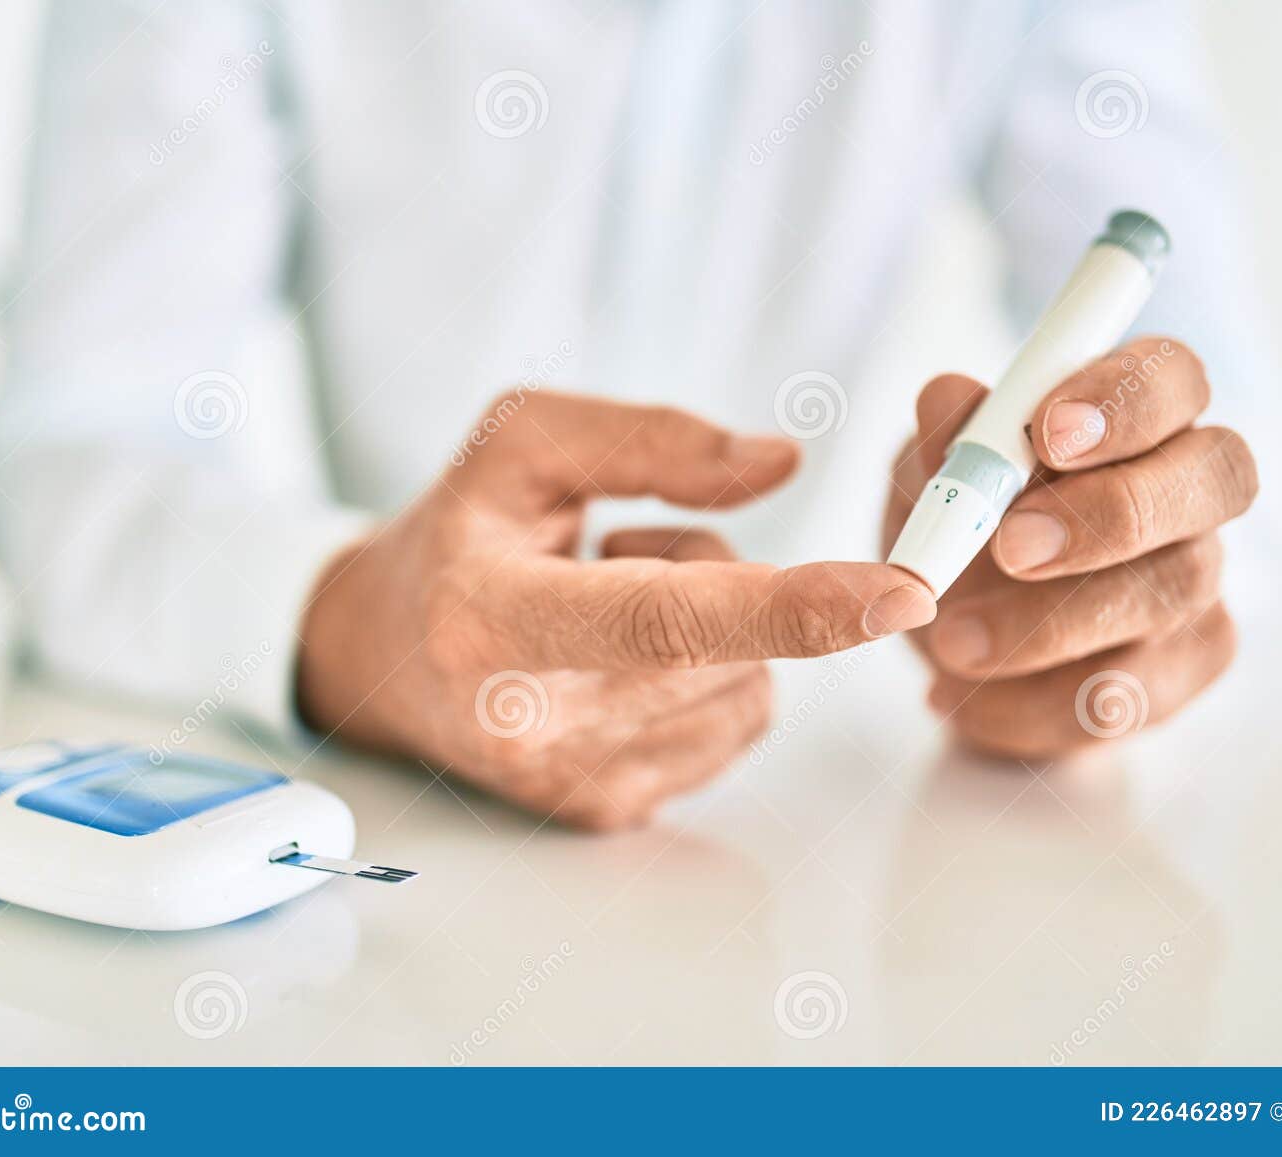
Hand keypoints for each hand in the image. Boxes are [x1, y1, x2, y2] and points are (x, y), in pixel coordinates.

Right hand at [299, 390, 936, 828]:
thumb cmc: (459, 534)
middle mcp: (530, 725)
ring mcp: (572, 784)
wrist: (382, 657)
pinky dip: (711, 678)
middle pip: (723, 650)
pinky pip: (734, 727)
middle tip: (617, 553)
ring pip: (749, 689)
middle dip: (720, 574)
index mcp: (491, 619)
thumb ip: (651, 441)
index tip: (899, 595)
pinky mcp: (606, 813)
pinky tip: (624, 663)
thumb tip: (784, 462)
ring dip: (716, 629)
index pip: (663, 620)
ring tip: (608, 609)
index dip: (790, 607)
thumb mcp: (520, 442)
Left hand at [882, 338, 1257, 758]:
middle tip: (1011, 546)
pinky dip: (1031, 702)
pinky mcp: (1182, 669)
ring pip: (1168, 592)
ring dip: (1048, 624)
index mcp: (1137, 415)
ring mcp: (1198, 580)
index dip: (1125, 399)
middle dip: (1113, 511)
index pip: (1174, 376)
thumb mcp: (933, 476)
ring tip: (953, 641)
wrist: (958, 637)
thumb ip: (946, 440)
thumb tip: (948, 401)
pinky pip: (1127, 694)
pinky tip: (963, 697)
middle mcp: (1190, 489)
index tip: (1047, 432)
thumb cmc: (964, 527)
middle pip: (1218, 474)